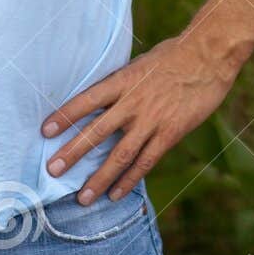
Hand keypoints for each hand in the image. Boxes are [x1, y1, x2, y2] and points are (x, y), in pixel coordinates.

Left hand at [39, 33, 236, 206]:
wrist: (207, 57)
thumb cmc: (172, 56)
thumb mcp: (138, 64)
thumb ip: (120, 84)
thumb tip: (101, 98)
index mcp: (121, 81)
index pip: (86, 100)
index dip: (64, 115)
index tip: (45, 131)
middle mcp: (132, 103)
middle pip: (97, 132)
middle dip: (73, 153)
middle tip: (52, 170)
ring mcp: (151, 120)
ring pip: (120, 155)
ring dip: (99, 178)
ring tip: (83, 198)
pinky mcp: (170, 134)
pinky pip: (146, 162)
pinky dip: (129, 180)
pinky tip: (115, 194)